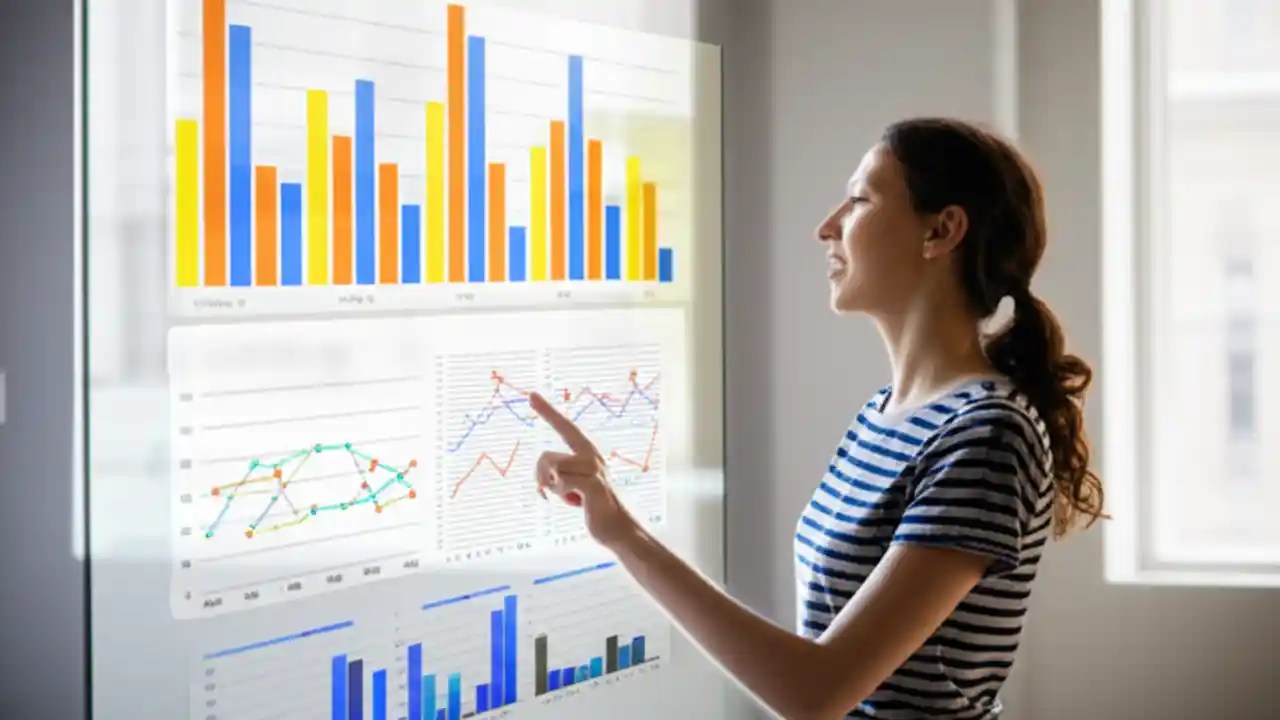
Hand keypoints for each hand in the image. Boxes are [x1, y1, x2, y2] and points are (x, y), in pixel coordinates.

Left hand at [529, 392, 638, 548]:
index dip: (548, 411)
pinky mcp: (593, 484)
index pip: (564, 427)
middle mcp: (591, 456)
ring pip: (550, 471)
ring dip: (556, 492)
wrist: (617, 529)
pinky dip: (562, 496)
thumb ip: (559, 474)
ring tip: (575, 499)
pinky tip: (578, 504)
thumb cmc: (594, 508)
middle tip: (558, 494)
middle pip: (545, 458)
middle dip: (542, 479)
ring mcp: (593, 469)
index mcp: (587, 452)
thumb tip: (541, 478)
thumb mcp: (572, 486)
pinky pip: (560, 482)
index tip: (531, 394)